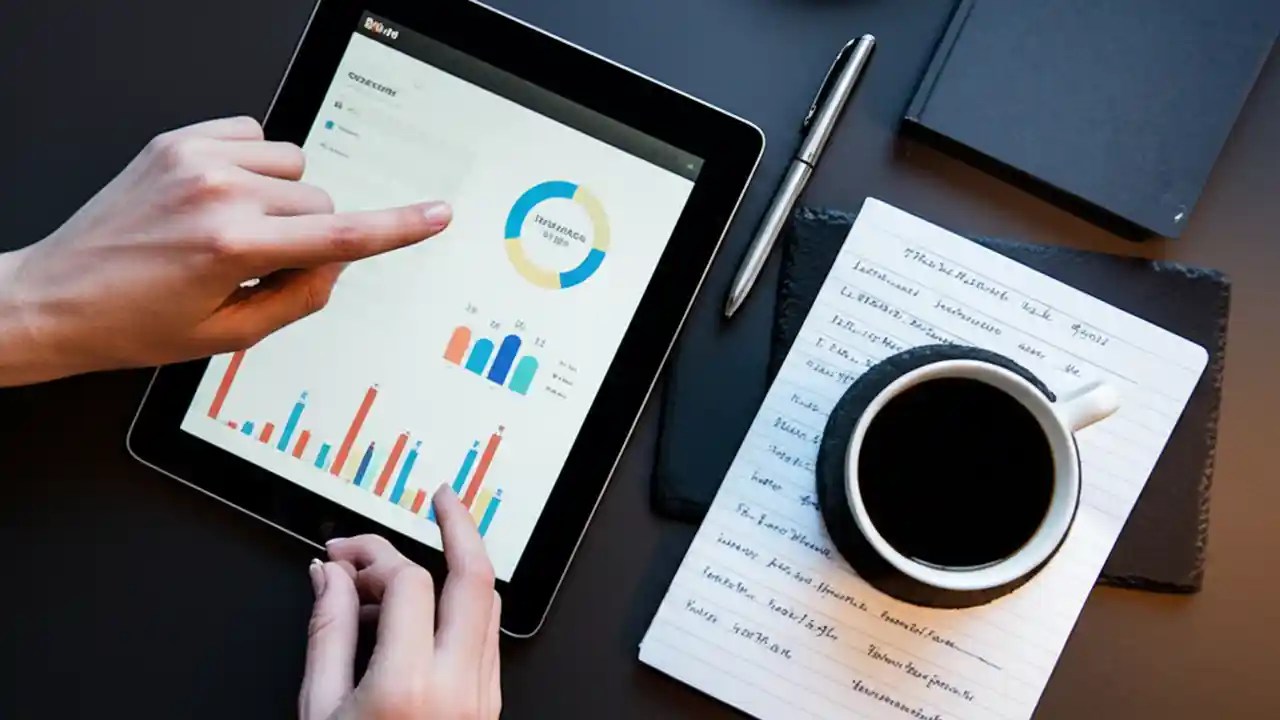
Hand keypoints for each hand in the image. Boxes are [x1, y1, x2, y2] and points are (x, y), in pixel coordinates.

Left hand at [0, 116, 451, 385]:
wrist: (57, 296)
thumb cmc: (134, 323)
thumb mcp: (229, 335)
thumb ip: (300, 299)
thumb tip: (335, 264)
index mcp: (232, 248)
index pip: (340, 237)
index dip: (398, 227)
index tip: (436, 214)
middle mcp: (217, 192)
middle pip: (321, 202)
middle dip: (307, 235)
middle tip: (257, 264)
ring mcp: (196, 158)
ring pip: (295, 168)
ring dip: (281, 199)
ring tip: (233, 229)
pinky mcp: (178, 139)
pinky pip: (256, 136)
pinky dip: (252, 166)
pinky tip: (219, 196)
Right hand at [301, 486, 500, 719]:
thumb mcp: (320, 709)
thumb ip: (328, 634)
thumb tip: (330, 576)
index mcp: (408, 684)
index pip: (408, 582)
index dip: (375, 556)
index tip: (346, 556)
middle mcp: (457, 685)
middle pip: (476, 578)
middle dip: (460, 527)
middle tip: (442, 499)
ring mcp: (481, 696)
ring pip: (487, 604)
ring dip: (454, 571)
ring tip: (402, 572)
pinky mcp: (489, 705)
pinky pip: (485, 638)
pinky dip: (458, 611)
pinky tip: (419, 615)